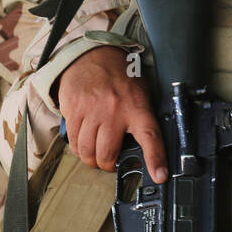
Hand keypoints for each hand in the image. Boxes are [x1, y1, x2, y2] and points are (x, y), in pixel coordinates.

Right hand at [57, 46, 166, 179]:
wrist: (92, 55)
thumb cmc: (118, 77)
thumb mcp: (139, 95)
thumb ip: (139, 120)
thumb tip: (141, 149)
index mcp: (136, 107)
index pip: (150, 137)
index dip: (155, 159)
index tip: (159, 176)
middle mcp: (114, 111)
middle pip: (107, 154)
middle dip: (106, 165)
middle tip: (109, 163)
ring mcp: (91, 111)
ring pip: (86, 151)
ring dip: (90, 158)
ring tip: (94, 154)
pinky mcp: (73, 110)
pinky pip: (73, 140)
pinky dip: (77, 146)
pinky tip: (82, 140)